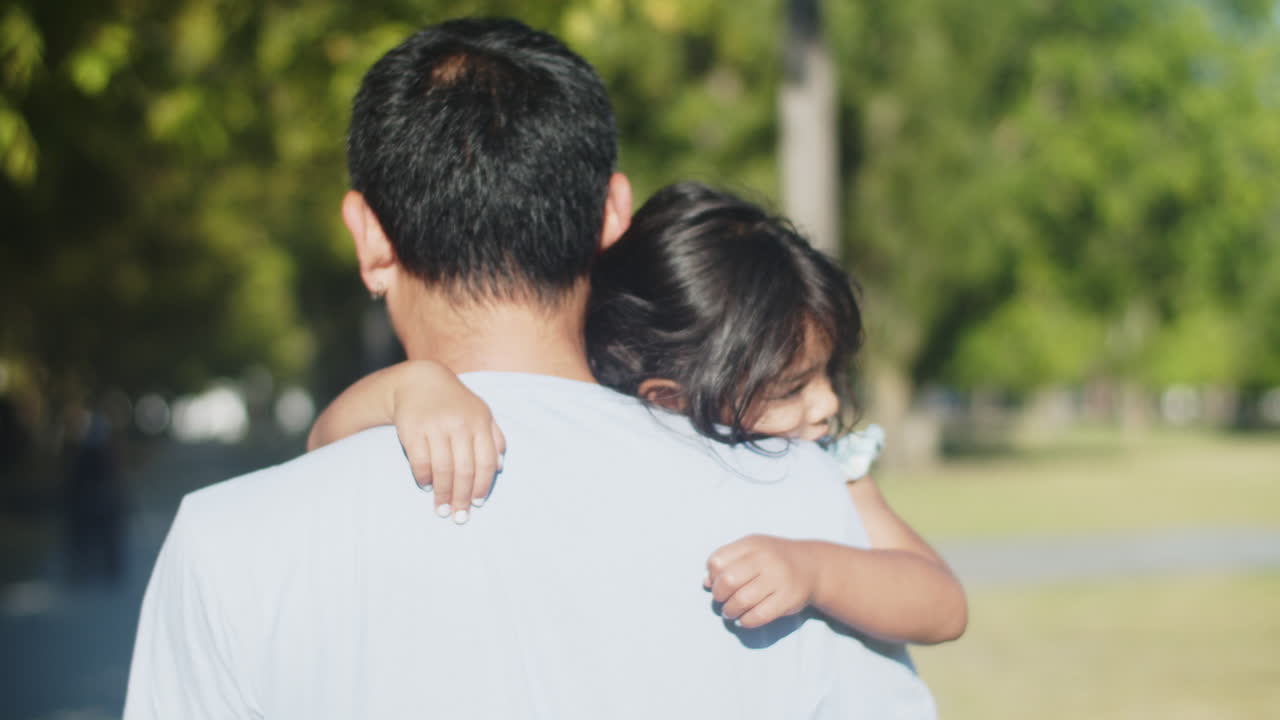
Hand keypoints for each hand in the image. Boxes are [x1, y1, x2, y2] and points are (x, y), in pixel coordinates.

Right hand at [391, 362, 506, 523]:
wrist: (419, 381)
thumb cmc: (455, 403)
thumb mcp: (480, 413)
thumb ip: (494, 437)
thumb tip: (500, 467)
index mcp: (480, 422)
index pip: (486, 462)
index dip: (482, 487)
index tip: (477, 504)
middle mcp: (460, 424)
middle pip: (464, 470)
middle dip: (462, 498)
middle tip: (459, 517)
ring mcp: (435, 426)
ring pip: (442, 469)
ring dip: (442, 493)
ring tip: (441, 509)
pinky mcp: (413, 428)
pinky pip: (420, 460)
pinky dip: (424, 478)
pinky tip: (426, 486)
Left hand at [704, 535, 817, 628]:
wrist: (811, 566)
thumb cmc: (772, 559)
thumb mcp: (751, 551)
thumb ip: (727, 562)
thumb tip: (705, 583)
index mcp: (752, 544)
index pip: (718, 561)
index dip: (712, 576)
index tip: (717, 583)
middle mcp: (765, 559)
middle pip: (728, 581)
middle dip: (719, 595)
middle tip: (722, 601)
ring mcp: (778, 578)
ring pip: (742, 600)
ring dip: (730, 611)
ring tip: (730, 613)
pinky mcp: (787, 599)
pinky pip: (759, 615)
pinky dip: (746, 621)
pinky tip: (744, 619)